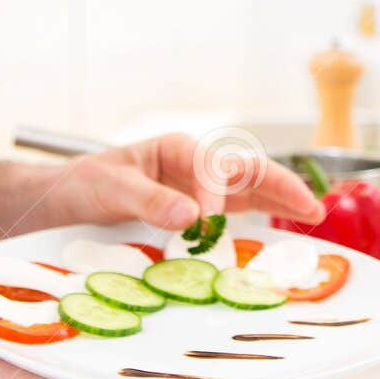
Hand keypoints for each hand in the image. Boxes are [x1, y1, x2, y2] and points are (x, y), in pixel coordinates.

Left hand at [56, 132, 323, 231]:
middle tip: (310, 206)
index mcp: (176, 150)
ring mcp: (202, 188)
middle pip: (247, 171)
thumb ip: (149, 200)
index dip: (213, 193)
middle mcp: (195, 166)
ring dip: (282, 200)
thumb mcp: (110, 189)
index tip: (205, 222)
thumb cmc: (84, 184)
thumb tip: (192, 217)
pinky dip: (264, 217)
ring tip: (313, 215)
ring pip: (252, 189)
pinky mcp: (201, 210)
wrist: (66, 199)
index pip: (209, 167)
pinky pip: (239, 210)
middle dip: (281, 186)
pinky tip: (284, 229)